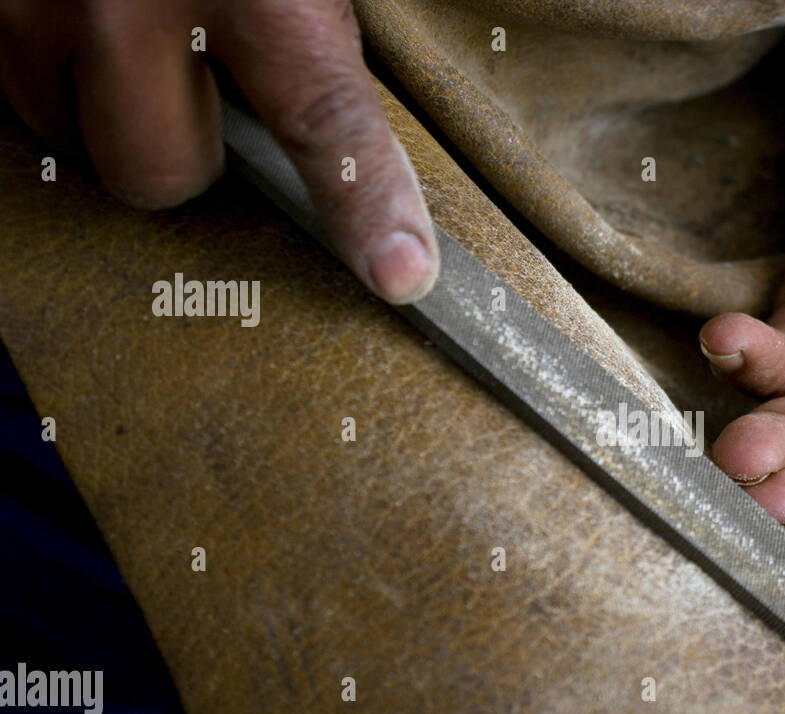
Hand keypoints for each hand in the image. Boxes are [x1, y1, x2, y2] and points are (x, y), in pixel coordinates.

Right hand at [0, 0, 437, 302]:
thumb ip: (320, 4)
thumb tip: (357, 68)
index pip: (325, 118)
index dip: (366, 203)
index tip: (402, 272)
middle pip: (157, 170)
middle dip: (183, 153)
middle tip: (202, 90)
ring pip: (71, 136)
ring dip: (107, 111)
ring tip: (134, 44)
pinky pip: (12, 84)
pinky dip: (50, 69)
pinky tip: (80, 20)